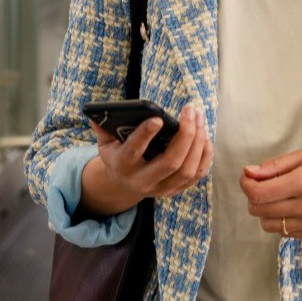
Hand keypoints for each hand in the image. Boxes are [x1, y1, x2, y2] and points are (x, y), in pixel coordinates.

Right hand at [84, 103, 211, 212]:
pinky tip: (204, 135)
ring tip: (199, 119)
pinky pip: (197, 174)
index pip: (134, 151)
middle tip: (190, 110)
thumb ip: (103, 128)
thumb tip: (96, 115)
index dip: (146, 135)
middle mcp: (143, 181)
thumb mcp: (106, 143)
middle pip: (171, 162)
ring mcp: (162, 189)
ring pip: (187, 169)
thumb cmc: (118, 155)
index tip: (159, 118)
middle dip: (185, 134)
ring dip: (198, 142)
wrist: (124, 184)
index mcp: (123, 166)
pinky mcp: (176, 190)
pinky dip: (205, 154)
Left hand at [240, 144, 301, 238]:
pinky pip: (285, 232)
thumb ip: (276, 166)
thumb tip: (249, 173)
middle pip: (260, 210)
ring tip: (277, 195)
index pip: (258, 194)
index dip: (246, 184)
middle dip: (254, 196)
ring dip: (265, 210)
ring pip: (269, 225)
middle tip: (262, 182)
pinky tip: (290, 205)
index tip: (248, 176)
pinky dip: (280, 220)